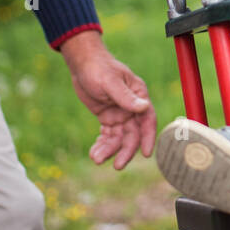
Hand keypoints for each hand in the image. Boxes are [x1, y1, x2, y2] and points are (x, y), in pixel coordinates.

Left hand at [60, 31, 155, 168]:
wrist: (82, 64)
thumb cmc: (98, 67)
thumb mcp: (110, 81)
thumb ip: (125, 96)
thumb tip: (144, 107)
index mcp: (138, 97)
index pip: (147, 120)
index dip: (148, 138)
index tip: (146, 154)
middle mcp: (131, 108)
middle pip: (132, 134)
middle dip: (125, 151)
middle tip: (117, 166)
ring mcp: (120, 114)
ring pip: (118, 138)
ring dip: (110, 150)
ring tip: (96, 158)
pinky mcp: (108, 118)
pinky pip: (107, 136)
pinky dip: (102, 144)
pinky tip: (94, 152)